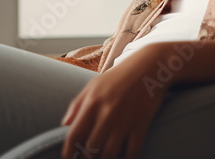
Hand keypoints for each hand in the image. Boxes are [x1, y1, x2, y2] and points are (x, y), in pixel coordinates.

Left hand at [60, 44, 169, 158]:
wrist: (149, 66)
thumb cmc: (118, 76)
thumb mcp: (93, 85)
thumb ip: (77, 105)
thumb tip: (64, 125)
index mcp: (92, 102)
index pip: (74, 134)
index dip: (68, 151)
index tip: (68, 158)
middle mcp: (107, 113)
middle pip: (91, 148)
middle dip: (87, 158)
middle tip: (88, 158)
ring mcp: (125, 120)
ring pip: (110, 153)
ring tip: (103, 158)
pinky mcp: (142, 124)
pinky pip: (132, 151)